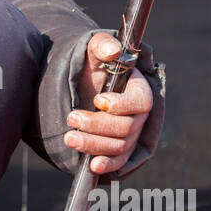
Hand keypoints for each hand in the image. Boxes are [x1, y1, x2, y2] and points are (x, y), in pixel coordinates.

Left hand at [66, 33, 152, 174]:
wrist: (82, 83)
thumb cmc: (93, 64)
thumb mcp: (94, 49)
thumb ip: (103, 45)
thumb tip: (112, 50)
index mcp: (138, 89)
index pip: (141, 102)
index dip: (121, 105)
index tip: (98, 100)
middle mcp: (138, 114)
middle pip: (127, 128)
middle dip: (98, 125)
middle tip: (72, 118)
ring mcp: (130, 133)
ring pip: (120, 146)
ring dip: (95, 144)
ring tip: (70, 138)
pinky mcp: (118, 148)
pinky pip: (118, 161)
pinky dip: (107, 165)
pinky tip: (92, 165)